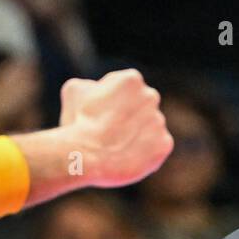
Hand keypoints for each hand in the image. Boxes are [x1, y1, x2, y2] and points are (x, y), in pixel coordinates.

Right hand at [13, 69, 172, 207]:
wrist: (87, 155)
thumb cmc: (77, 122)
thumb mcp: (73, 92)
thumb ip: (89, 85)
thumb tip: (93, 88)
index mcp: (131, 79)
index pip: (127, 90)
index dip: (113, 105)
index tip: (102, 117)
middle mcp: (151, 96)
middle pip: (142, 108)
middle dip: (129, 119)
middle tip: (111, 134)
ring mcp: (159, 121)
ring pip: (150, 129)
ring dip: (137, 137)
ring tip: (117, 150)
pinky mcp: (164, 144)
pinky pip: (157, 149)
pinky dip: (146, 155)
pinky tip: (128, 159)